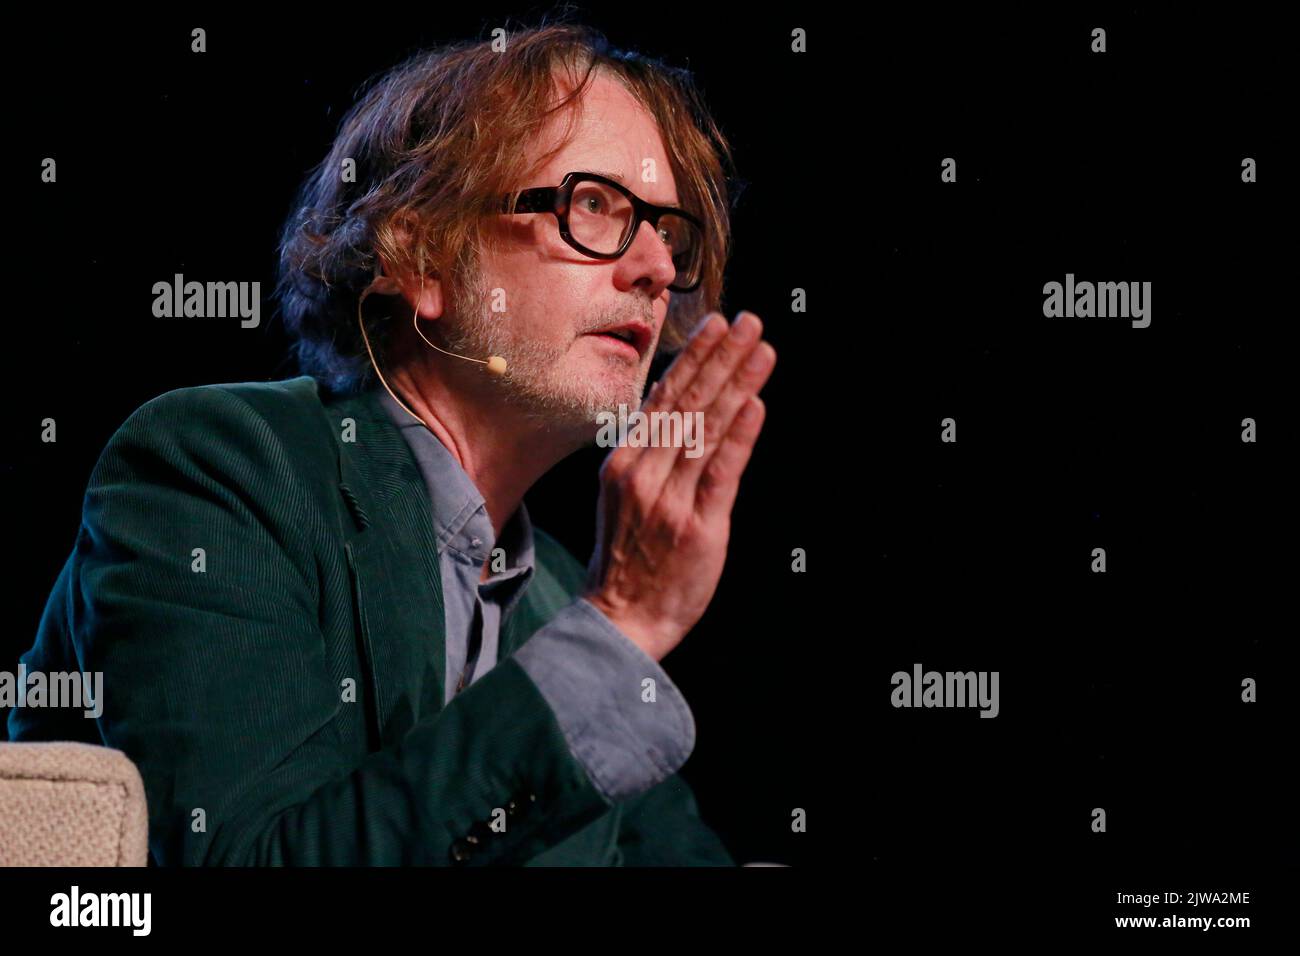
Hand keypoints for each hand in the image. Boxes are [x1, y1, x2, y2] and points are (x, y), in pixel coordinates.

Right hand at [584, 310, 775, 661]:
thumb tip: (683, 416)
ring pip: (707, 429)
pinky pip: (720, 472)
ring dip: (738, 384)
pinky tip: (757, 404)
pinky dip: (740, 435)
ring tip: (762, 349)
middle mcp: (643, 474)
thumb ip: (653, 459)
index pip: (664, 399)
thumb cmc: (625, 561)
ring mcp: (669, 500)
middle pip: (688, 404)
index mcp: (623, 463)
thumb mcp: (624, 499)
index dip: (694, 359)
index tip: (717, 326)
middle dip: (721, 357)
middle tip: (749, 321)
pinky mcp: (696, 527)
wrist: (618, 620)